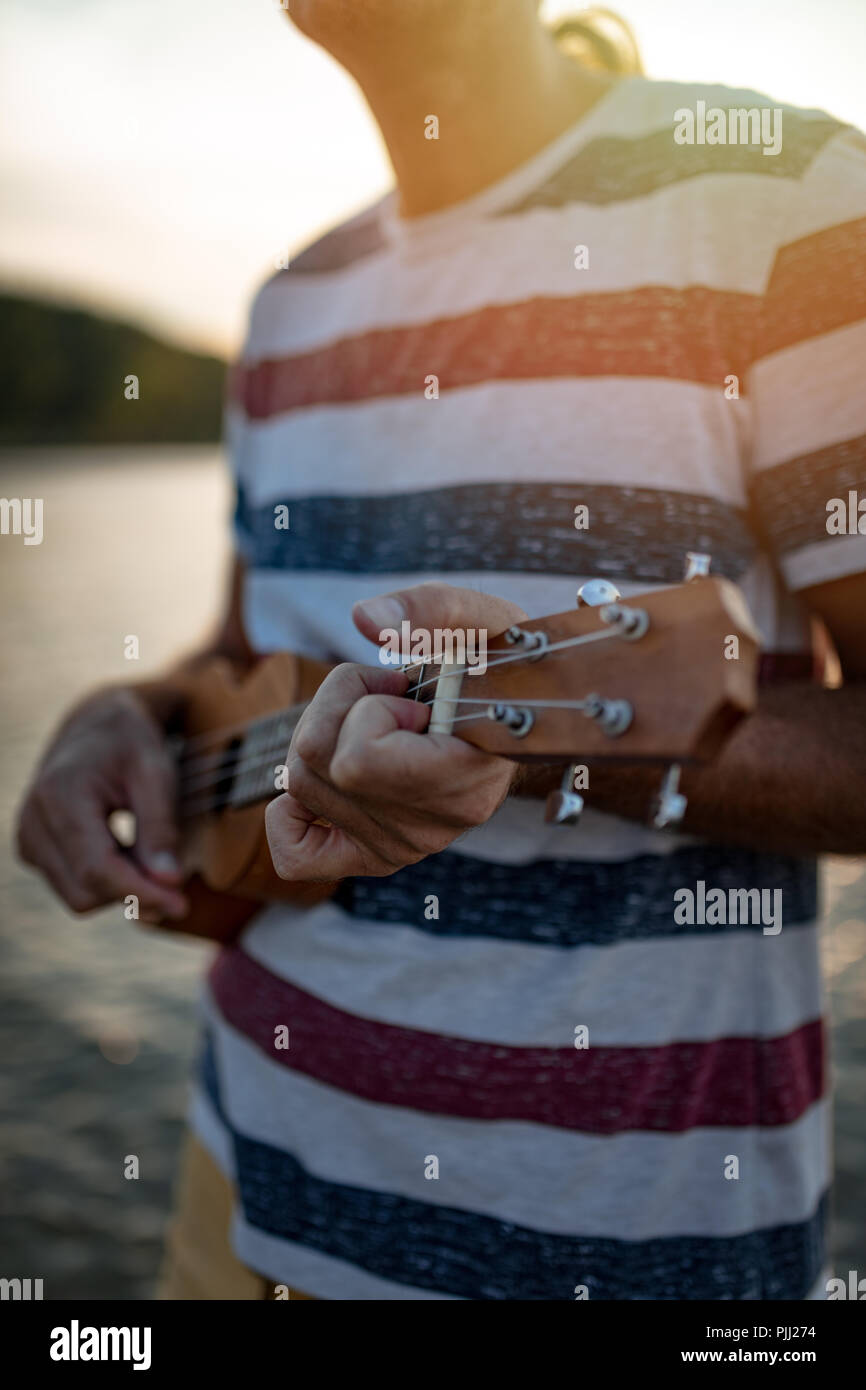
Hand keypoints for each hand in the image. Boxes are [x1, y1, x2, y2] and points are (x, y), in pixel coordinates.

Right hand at [16, 688, 187, 921]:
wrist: (96, 726)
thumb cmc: (130, 743)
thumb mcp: (156, 771)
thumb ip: (160, 826)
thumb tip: (169, 881)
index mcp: (60, 794)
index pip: (97, 868)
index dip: (139, 893)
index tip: (180, 906)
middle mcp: (33, 820)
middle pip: (86, 891)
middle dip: (134, 892)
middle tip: (176, 874)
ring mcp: (28, 838)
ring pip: (78, 897)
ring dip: (121, 887)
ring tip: (148, 848)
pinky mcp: (32, 850)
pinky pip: (73, 887)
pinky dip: (107, 879)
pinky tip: (126, 848)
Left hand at [265, 583, 527, 880]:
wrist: (521, 717)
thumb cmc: (498, 666)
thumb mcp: (480, 620)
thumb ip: (429, 608)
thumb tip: (363, 617)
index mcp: (464, 782)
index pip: (359, 758)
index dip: (370, 705)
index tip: (413, 692)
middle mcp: (431, 830)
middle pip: (316, 761)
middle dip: (339, 705)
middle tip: (390, 696)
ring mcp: (401, 848)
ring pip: (300, 784)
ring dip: (325, 733)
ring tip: (378, 722)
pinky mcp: (375, 856)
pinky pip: (296, 856)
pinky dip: (293, 811)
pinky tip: (328, 774)